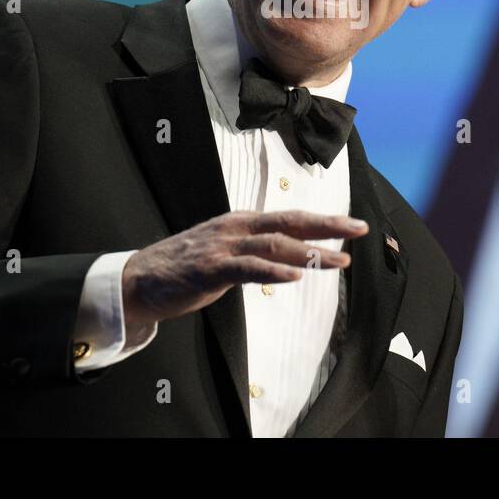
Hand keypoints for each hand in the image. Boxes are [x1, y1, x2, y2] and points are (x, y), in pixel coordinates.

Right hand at [120, 210, 368, 333]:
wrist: (138, 279)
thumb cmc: (184, 267)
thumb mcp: (225, 252)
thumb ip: (254, 252)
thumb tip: (288, 258)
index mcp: (242, 223)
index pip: (290, 219)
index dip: (324, 221)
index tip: (353, 224)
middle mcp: (236, 228)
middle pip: (290, 223)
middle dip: (328, 225)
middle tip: (360, 228)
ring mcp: (222, 247)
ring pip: (274, 245)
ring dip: (309, 252)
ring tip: (339, 260)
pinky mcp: (209, 269)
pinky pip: (247, 269)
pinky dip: (273, 271)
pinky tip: (294, 276)